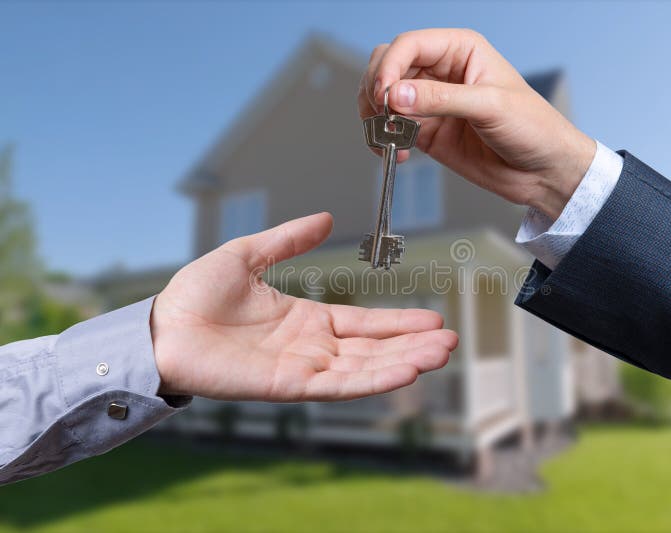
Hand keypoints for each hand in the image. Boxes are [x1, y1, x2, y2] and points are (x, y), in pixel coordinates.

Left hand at [150, 212, 457, 401]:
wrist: (161, 326)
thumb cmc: (196, 294)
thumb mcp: (249, 254)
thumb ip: (288, 239)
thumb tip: (325, 218)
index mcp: (306, 318)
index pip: (364, 323)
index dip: (398, 322)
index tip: (432, 319)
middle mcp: (311, 347)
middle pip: (373, 349)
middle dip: (412, 346)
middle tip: (451, 341)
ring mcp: (302, 368)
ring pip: (364, 368)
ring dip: (404, 362)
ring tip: (441, 355)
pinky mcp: (288, 385)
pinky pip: (340, 384)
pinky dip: (374, 380)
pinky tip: (405, 372)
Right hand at [358, 28, 596, 219]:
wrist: (544, 171)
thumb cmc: (534, 128)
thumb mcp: (491, 107)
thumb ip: (442, 99)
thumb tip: (397, 95)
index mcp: (461, 50)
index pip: (409, 45)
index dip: (390, 66)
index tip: (384, 94)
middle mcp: (442, 72)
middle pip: (388, 66)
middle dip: (376, 88)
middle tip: (382, 115)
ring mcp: (432, 103)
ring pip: (384, 97)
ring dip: (375, 116)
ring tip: (385, 137)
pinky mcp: (428, 132)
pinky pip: (392, 129)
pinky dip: (384, 140)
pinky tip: (395, 152)